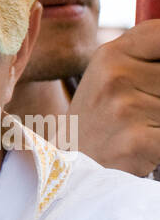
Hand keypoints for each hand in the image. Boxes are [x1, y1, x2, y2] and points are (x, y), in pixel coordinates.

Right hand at [70, 20, 159, 175]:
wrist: (69, 166)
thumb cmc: (102, 116)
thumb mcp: (111, 73)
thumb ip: (147, 55)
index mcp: (111, 54)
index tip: (157, 78)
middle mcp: (116, 76)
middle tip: (147, 105)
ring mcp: (125, 108)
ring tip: (144, 126)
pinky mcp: (138, 140)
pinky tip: (146, 145)